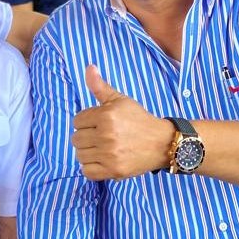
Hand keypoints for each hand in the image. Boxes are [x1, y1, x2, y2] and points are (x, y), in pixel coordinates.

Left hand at [71, 65, 173, 179]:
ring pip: (80, 155)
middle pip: (76, 139)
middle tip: (102, 136)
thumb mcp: (120, 100)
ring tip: (102, 148)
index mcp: (106, 116)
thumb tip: (89, 67)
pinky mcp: (113, 171)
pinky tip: (102, 160)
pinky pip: (87, 171)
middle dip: (86, 136)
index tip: (99, 123)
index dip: (86, 121)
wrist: (162, 143)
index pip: (77, 121)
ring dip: (88, 152)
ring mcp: (109, 155)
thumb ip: (100, 87)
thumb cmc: (139, 120)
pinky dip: (91, 167)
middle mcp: (106, 135)